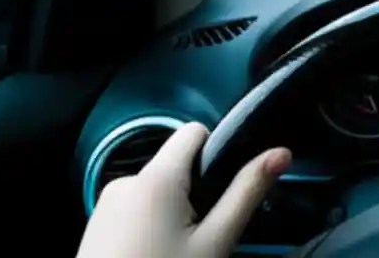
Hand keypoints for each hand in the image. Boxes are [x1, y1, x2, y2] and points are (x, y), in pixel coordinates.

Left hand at [77, 122, 289, 257]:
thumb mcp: (214, 243)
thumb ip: (246, 194)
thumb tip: (282, 152)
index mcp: (157, 177)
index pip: (194, 132)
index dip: (216, 153)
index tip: (223, 193)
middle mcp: (127, 180)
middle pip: (175, 166)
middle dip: (195, 194)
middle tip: (204, 238)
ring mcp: (106, 203)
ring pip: (156, 191)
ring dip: (173, 212)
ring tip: (177, 252)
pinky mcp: (96, 224)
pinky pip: (135, 208)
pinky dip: (150, 225)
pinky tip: (153, 255)